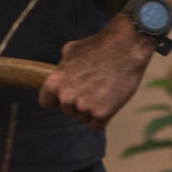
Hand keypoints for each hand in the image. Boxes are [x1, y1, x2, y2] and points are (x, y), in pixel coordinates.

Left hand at [37, 19, 158, 130]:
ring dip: (91, 110)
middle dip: (77, 103)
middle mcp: (66, 97)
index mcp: (54, 82)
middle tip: (91, 88)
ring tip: (102, 91)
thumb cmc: (98, 46)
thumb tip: (59, 73)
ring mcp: (84, 107)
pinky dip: (103, 117)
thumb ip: (62, 67)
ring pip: (83, 118)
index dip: (56, 99)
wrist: (125, 48)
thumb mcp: (71, 50)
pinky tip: (109, 101)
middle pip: (67, 111)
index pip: (46, 102)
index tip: (66, 96)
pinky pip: (97, 125)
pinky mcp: (102, 114)